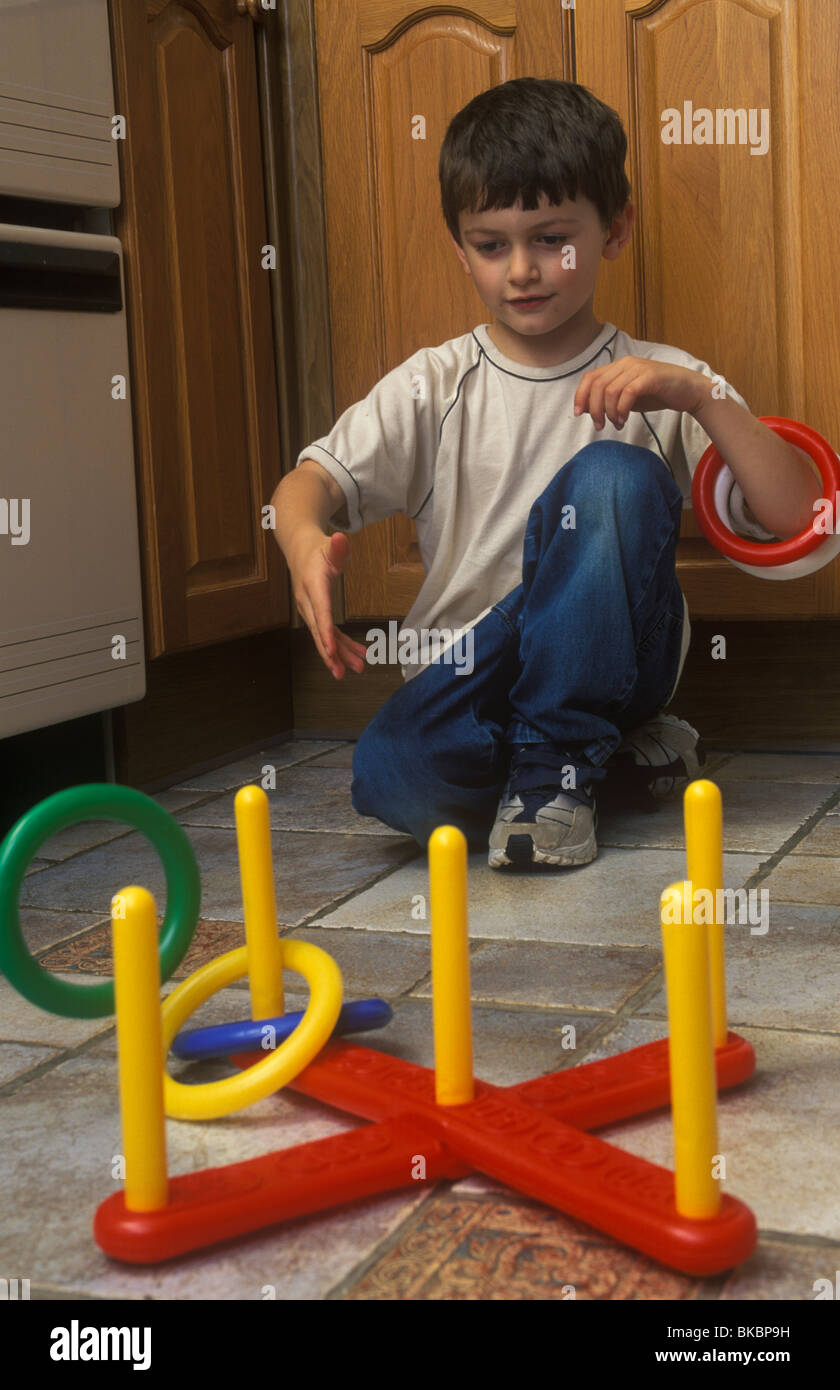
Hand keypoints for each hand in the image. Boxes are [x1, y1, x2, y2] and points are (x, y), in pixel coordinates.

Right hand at [291, 532, 367, 679]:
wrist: (300, 550)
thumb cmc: (318, 549)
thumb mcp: (329, 546)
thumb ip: (338, 547)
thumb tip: (340, 538)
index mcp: (313, 586)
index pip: (320, 612)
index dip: (325, 632)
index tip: (331, 651)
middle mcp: (308, 602)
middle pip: (319, 631)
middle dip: (331, 654)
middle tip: (342, 672)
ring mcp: (310, 611)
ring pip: (324, 637)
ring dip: (339, 655)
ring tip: (357, 668)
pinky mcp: (316, 614)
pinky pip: (328, 633)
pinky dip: (342, 645)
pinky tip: (357, 655)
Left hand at [573, 357, 709, 429]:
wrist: (688, 391)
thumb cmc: (658, 394)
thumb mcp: (628, 398)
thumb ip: (608, 400)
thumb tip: (585, 407)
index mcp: (619, 367)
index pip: (590, 377)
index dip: (580, 395)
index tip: (579, 414)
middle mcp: (626, 364)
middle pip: (597, 385)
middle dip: (595, 409)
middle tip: (599, 425)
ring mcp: (639, 368)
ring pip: (610, 390)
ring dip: (609, 412)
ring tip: (616, 424)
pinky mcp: (651, 377)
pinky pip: (627, 393)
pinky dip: (622, 409)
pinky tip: (624, 420)